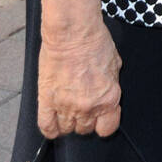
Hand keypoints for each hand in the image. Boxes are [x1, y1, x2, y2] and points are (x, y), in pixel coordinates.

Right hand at [38, 21, 121, 137]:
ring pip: (66, 129)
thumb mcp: (115, 64)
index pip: (107, 128)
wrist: (72, 32)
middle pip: (85, 129)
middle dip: (85, 119)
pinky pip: (46, 126)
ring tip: (67, 109)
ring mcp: (66, 106)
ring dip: (67, 122)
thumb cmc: (94, 42)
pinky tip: (53, 122)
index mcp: (108, 98)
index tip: (101, 116)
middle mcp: (88, 106)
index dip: (104, 122)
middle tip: (82, 105)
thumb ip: (111, 84)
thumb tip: (106, 91)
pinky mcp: (47, 100)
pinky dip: (49, 128)